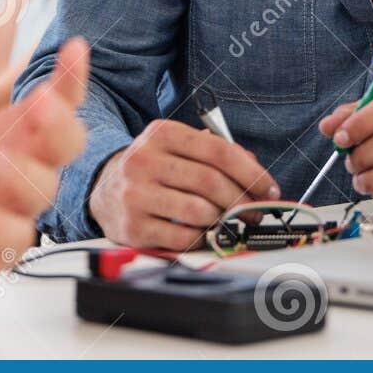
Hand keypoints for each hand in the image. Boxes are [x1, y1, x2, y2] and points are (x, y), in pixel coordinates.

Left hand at [0, 15, 89, 294]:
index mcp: (20, 124)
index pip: (62, 97)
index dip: (73, 74)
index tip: (75, 46)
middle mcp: (28, 161)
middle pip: (70, 142)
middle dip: (59, 121)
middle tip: (38, 102)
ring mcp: (17, 202)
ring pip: (44, 188)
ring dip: (20, 170)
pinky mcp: (0, 243)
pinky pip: (14, 235)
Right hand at [88, 120, 278, 249]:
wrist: (103, 190)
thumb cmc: (152, 169)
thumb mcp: (177, 148)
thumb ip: (217, 154)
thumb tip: (257, 176)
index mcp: (161, 133)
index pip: (218, 151)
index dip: (251, 172)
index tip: (268, 189)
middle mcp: (144, 160)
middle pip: (210, 182)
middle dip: (242, 201)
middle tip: (255, 212)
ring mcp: (134, 194)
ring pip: (199, 211)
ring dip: (222, 220)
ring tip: (225, 220)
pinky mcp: (132, 226)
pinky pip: (183, 238)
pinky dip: (202, 238)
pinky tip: (204, 233)